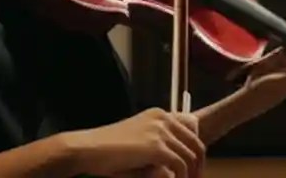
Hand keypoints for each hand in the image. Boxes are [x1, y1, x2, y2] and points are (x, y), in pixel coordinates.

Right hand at [65, 108, 203, 177]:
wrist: (86, 148)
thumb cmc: (107, 151)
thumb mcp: (137, 143)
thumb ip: (158, 148)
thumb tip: (175, 167)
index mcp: (159, 115)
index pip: (190, 133)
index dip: (195, 154)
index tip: (195, 170)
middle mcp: (163, 118)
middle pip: (195, 143)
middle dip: (199, 165)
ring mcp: (160, 131)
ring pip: (189, 156)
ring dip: (191, 174)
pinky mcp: (156, 147)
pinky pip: (179, 164)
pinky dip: (181, 177)